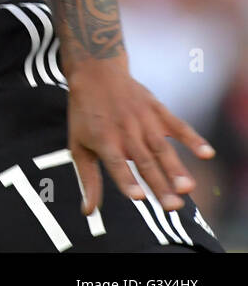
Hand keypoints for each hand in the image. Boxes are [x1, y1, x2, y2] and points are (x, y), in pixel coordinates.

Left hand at [67, 59, 214, 215]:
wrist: (96, 73)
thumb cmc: (85, 116)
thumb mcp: (79, 145)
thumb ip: (87, 180)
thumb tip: (88, 212)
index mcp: (103, 140)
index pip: (115, 164)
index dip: (126, 180)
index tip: (139, 197)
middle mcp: (124, 132)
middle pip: (144, 161)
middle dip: (159, 184)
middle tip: (172, 207)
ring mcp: (143, 121)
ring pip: (162, 148)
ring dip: (176, 168)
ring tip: (187, 188)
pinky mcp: (158, 111)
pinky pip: (178, 126)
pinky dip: (192, 138)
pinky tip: (207, 153)